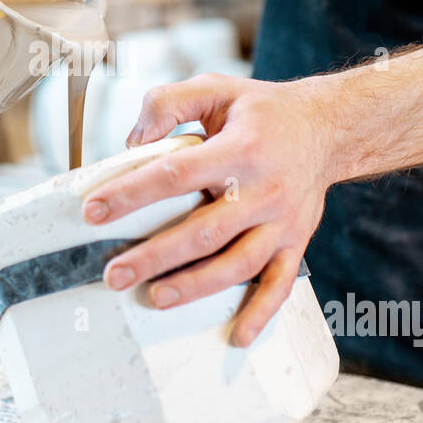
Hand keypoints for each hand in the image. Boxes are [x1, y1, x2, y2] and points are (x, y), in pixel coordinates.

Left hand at [82, 73, 338, 346]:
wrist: (328, 127)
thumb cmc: (261, 110)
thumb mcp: (216, 87)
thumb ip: (168, 103)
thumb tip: (132, 141)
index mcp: (240, 148)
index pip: (177, 173)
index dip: (133, 193)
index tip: (94, 211)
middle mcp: (264, 189)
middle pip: (204, 231)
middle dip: (155, 255)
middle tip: (113, 273)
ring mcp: (282, 222)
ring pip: (238, 263)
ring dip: (195, 286)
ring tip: (154, 298)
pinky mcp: (296, 242)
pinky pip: (281, 283)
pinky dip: (262, 313)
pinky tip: (235, 336)